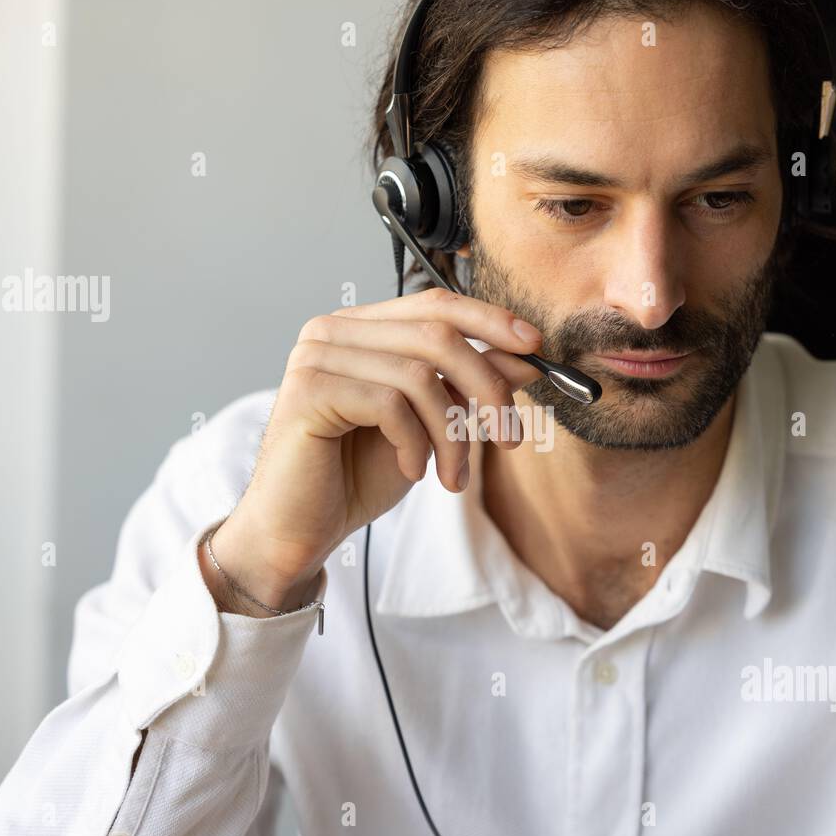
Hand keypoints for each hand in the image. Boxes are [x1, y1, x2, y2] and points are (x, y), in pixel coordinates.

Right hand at [206, 287, 544, 610]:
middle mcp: (334, 330)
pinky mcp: (309, 390)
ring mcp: (316, 356)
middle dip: (487, 388)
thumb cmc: (356, 477)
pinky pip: (391, 405)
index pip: (435, 304)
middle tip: (510, 438)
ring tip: (453, 476)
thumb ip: (467, 384)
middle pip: (437, 334)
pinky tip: (411, 470)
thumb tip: (524, 356)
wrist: (301, 530)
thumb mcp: (430, 425)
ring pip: (420, 374)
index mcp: (361, 328)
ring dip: (453, 434)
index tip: (535, 348)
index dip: (490, 320)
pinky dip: (415, 444)